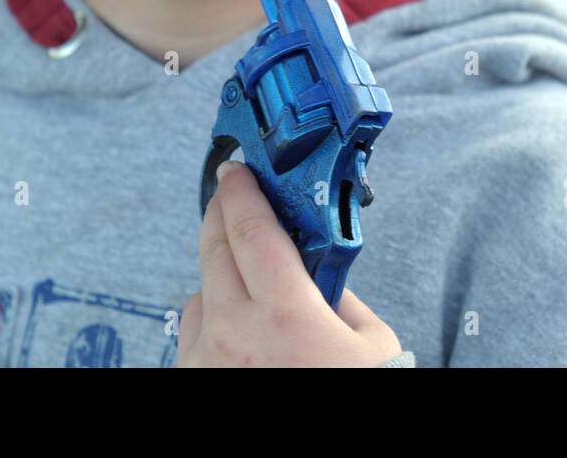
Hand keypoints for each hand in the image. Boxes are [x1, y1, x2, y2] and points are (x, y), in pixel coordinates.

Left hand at [177, 160, 402, 366]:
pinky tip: (242, 335)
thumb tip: (322, 274)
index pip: (250, 228)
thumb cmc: (358, 396)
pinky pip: (193, 336)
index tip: (239, 170)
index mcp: (286, 316)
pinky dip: (213, 323)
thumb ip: (344, 300)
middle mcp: (235, 334)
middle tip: (232, 197)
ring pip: (199, 293)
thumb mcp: (375, 348)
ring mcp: (206, 363)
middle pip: (213, 247)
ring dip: (220, 277)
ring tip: (252, 286)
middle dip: (221, 213)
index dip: (242, 189)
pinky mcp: (191, 383)